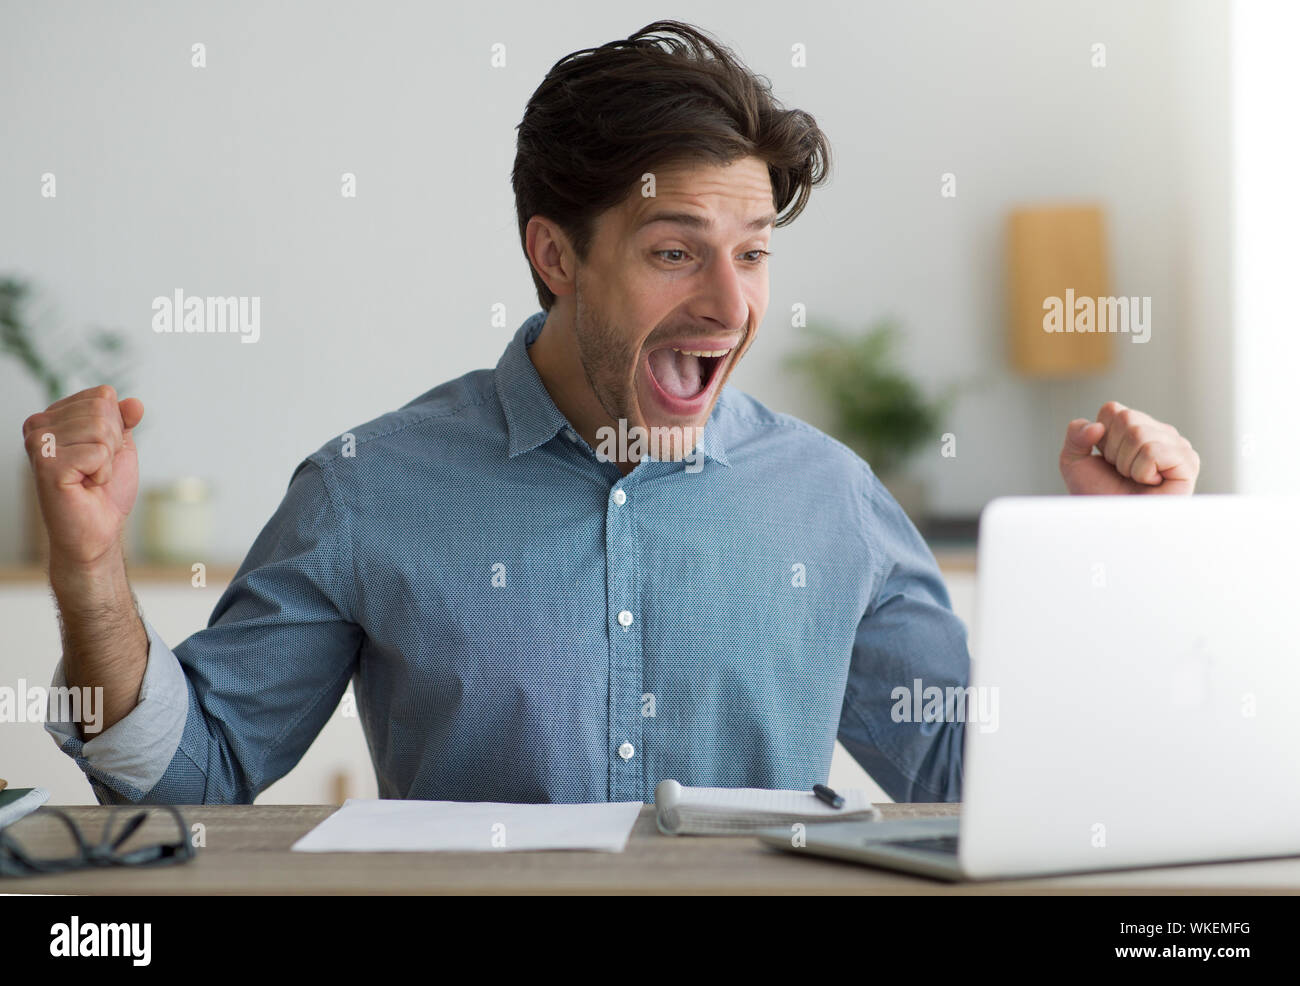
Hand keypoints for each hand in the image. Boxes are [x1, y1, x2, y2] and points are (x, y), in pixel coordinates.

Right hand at [22, 385, 144, 567]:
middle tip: (97, 468)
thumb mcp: (120, 446)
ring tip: (90, 477)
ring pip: (100, 428)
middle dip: (112, 443)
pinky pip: (97, 452)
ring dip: (107, 459)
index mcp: (53, 416)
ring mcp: (38, 444)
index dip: (116, 427)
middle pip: (102, 409)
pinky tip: (85, 485)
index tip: (101, 452)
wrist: (99, 529)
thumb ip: (124, 419)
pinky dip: (102, 472)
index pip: (102, 395)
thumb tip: (134, 402)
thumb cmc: (105, 491)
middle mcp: (38, 426)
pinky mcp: (46, 464)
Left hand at [1059, 401, 1198, 494]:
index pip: (1112, 410)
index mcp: (1137, 426)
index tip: (1107, 461)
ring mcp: (1177, 446)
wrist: (1112, 524)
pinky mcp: (1188, 463)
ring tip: (1136, 480)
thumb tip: (1097, 426)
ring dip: (1127, 464)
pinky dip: (1142, 471)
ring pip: (1139, 434)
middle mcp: (1160, 432)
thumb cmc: (1098, 494)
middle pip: (1126, 418)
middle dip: (1114, 451)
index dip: (1100, 439)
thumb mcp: (1073, 461)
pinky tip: (1151, 484)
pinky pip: (1154, 451)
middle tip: (1122, 473)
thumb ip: (1076, 434)